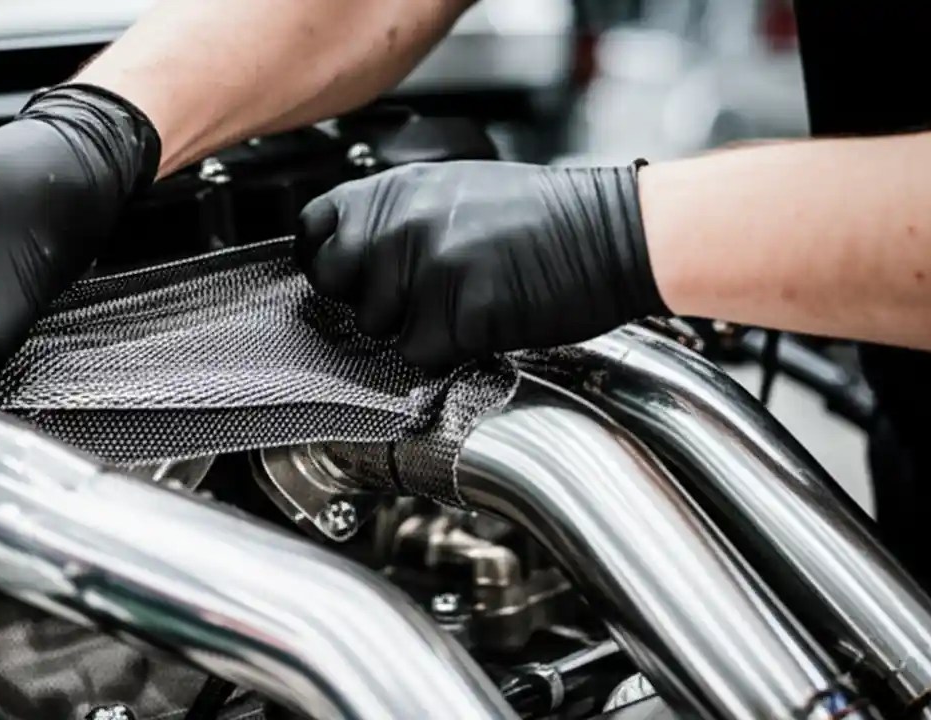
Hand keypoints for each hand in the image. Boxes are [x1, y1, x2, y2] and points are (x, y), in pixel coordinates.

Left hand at [294, 161, 668, 369]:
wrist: (616, 232)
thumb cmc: (544, 217)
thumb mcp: (453, 192)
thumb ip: (394, 219)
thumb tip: (350, 259)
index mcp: (396, 188)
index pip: (314, 230)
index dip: (326, 262)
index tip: (348, 278)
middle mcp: (402, 221)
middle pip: (335, 286)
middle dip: (368, 302)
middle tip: (415, 299)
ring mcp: (428, 265)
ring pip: (378, 330)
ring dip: (414, 331)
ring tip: (462, 305)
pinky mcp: (459, 311)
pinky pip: (422, 355)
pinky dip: (448, 353)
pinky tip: (483, 324)